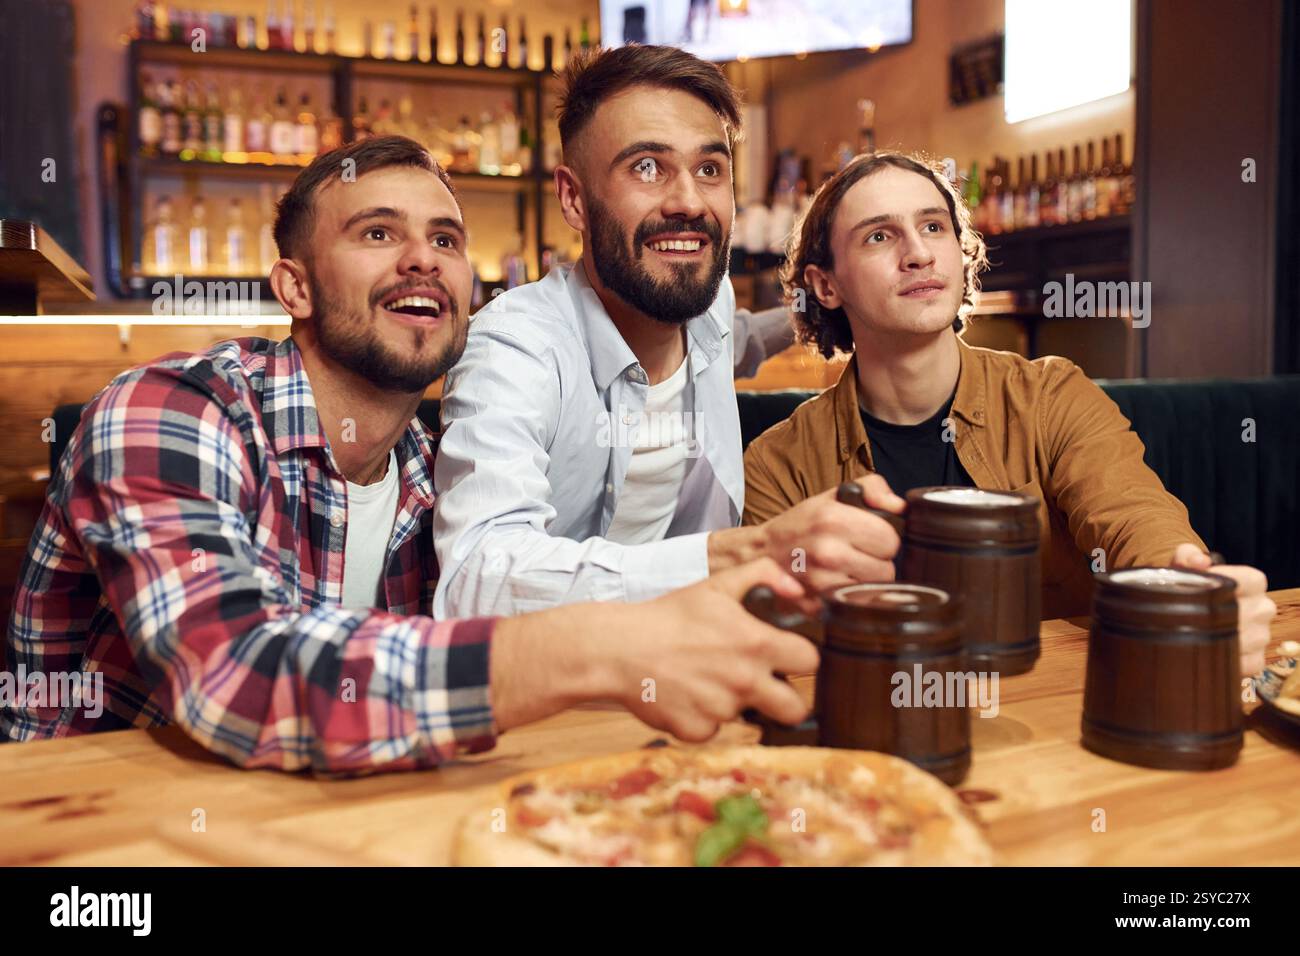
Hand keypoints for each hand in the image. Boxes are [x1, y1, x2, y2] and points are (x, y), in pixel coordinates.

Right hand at [489, 558, 819, 740]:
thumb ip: (764, 575)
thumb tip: (799, 590)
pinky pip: (712, 729)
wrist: (618, 647)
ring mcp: (721, 710)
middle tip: (765, 686)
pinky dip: (702, 716)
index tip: (785, 657)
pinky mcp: (696, 730)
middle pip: (796, 710)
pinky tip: (685, 694)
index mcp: (756, 644)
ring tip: (706, 678)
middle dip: (786, 699)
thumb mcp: (718, 584)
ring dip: (734, 702)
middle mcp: (745, 681)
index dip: (800, 659)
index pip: (810, 663)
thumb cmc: (670, 614)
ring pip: (746, 717)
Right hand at [712, 475, 903, 597]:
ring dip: (864, 583)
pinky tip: (836, 586)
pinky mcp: (816, 606)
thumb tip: (900, 506)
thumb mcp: (832, 495)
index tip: (868, 538)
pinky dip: (850, 599)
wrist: (760, 554)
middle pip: (886, 570)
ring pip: (873, 592)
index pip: (891, 540)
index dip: (882, 539)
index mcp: (833, 520)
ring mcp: (820, 583)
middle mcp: (827, 552)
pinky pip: (854, 607)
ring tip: (845, 570)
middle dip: (875, 563)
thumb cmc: (800, 525)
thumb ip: (872, 489)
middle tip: (856, 555)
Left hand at [1171, 544, 1274, 675]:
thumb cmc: (1187, 587)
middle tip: (1187, 615)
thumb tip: (1199, 562)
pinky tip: (1207, 652)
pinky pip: (1245, 664)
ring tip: (1193, 632)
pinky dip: (1225, 661)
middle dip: (1213, 614)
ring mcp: (1263, 635)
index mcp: (1254, 582)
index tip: (1199, 587)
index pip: (1251, 581)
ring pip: (1245, 640)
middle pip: (1246, 613)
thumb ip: (1187, 557)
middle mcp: (1264, 607)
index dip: (1224, 583)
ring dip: (1216, 638)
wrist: (1183, 610)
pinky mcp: (1257, 660)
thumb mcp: (1182, 567)